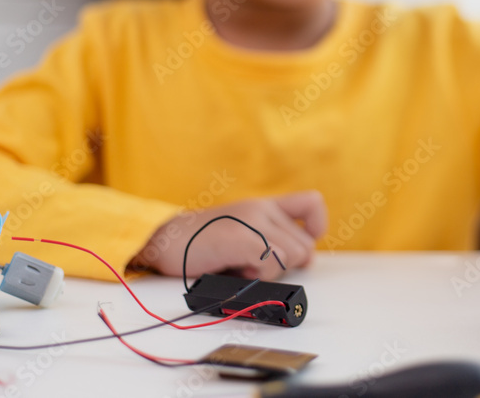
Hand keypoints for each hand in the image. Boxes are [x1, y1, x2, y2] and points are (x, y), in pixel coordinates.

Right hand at [133, 191, 327, 280]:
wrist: (163, 242)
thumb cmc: (200, 246)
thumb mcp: (242, 235)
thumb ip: (273, 241)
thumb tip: (306, 260)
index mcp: (263, 205)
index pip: (313, 203)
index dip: (316, 229)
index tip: (299, 249)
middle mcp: (261, 208)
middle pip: (304, 245)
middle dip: (285, 265)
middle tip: (254, 266)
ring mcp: (252, 220)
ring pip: (293, 256)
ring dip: (270, 272)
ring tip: (242, 267)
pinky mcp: (242, 237)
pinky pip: (273, 262)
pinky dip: (259, 276)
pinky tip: (238, 271)